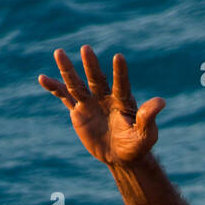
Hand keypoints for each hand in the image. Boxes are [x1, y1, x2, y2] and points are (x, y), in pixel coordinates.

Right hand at [38, 45, 164, 165]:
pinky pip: (65, 97)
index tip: (119, 58)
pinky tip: (42, 78)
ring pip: (77, 84)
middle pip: (96, 79)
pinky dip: (54, 88)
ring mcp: (90, 102)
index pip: (121, 84)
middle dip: (91, 66)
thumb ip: (149, 118)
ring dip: (68, 69)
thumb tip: (161, 102)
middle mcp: (105, 96)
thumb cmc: (136, 144)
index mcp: (123, 100)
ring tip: (59, 52)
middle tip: (87, 50)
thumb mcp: (145, 134)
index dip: (120, 72)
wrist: (120, 155)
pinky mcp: (78, 111)